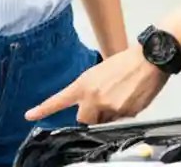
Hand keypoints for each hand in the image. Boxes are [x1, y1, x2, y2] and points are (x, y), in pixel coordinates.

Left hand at [25, 45, 167, 124]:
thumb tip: (93, 107)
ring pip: (103, 122)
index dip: (43, 109)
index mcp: (84, 84)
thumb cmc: (126, 61)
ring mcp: (110, 108)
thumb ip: (91, 91)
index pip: (59, 100)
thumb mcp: (100, 72)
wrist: (150, 59)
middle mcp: (94, 98)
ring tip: (121, 95)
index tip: (30, 116)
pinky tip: (131, 97)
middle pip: (84, 120)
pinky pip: (120, 120)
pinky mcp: (126, 114)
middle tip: (103, 102)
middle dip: (91, 116)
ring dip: (108, 115)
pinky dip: (124, 113)